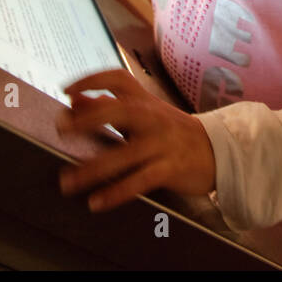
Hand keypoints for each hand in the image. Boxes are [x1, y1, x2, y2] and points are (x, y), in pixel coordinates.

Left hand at [57, 69, 216, 212]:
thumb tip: (74, 102)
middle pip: (120, 111)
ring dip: (93, 169)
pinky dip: (116, 193)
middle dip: (88, 119)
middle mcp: (153, 117)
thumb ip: (108, 106)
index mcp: (145, 101)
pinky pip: (140, 181)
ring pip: (125, 154)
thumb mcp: (143, 114)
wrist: (219, 150)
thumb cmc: (172, 131)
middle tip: (62, 129)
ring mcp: (162, 143)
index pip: (117, 79)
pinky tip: (96, 202)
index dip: (91, 80)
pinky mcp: (171, 168)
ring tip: (67, 182)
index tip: (67, 90)